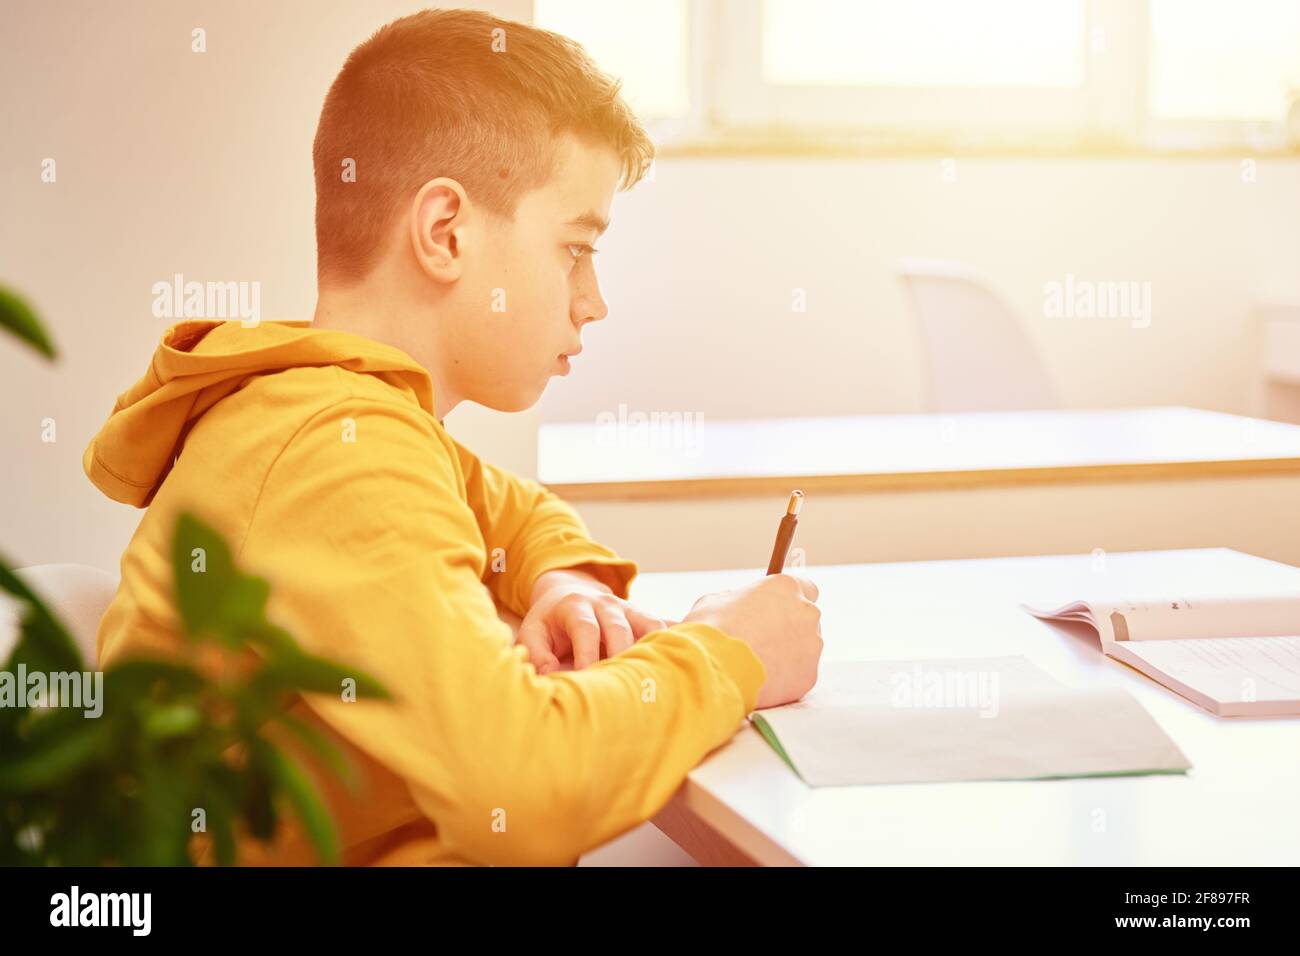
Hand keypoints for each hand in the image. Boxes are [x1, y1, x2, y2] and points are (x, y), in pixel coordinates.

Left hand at [517, 568, 669, 673]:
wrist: (569, 593)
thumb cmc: (549, 623)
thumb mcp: (532, 632)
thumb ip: (534, 652)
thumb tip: (549, 674)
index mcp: (574, 605)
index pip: (585, 628)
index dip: (588, 654)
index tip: (589, 680)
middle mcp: (604, 603)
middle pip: (619, 627)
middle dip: (621, 656)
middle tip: (622, 686)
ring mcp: (627, 608)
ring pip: (648, 625)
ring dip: (652, 651)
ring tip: (653, 679)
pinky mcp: (642, 617)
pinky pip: (662, 628)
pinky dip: (671, 644)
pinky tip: (676, 666)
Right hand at [683, 573, 822, 708]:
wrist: (717, 670)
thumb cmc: (713, 630)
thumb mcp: (715, 602)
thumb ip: (735, 600)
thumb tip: (736, 606)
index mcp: (785, 588)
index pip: (805, 587)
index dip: (789, 600)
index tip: (779, 608)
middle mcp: (806, 613)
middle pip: (805, 619)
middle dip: (789, 628)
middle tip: (763, 640)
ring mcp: (812, 645)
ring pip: (804, 649)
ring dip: (787, 654)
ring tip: (756, 664)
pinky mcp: (810, 675)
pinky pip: (799, 675)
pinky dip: (785, 678)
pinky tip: (762, 680)